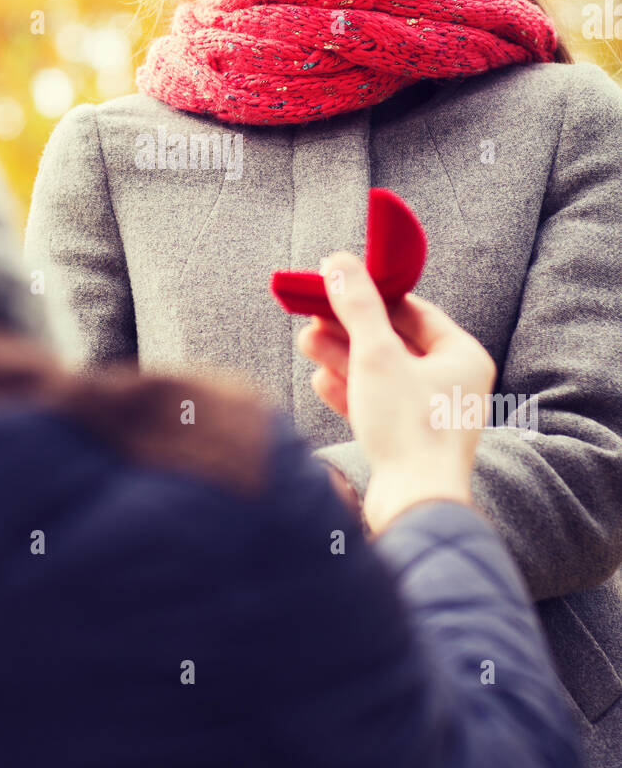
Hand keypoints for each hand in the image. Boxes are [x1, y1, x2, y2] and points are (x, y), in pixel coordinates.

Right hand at [297, 251, 496, 533]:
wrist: (414, 506)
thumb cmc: (407, 427)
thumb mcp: (376, 355)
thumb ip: (357, 305)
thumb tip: (338, 260)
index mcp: (463, 356)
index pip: (414, 311)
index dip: (373, 295)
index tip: (336, 284)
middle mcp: (453, 384)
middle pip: (394, 342)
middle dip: (349, 328)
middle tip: (312, 315)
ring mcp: (431, 415)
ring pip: (381, 375)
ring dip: (343, 357)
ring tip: (305, 342)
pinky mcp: (409, 442)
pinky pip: (377, 405)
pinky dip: (349, 391)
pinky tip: (319, 380)